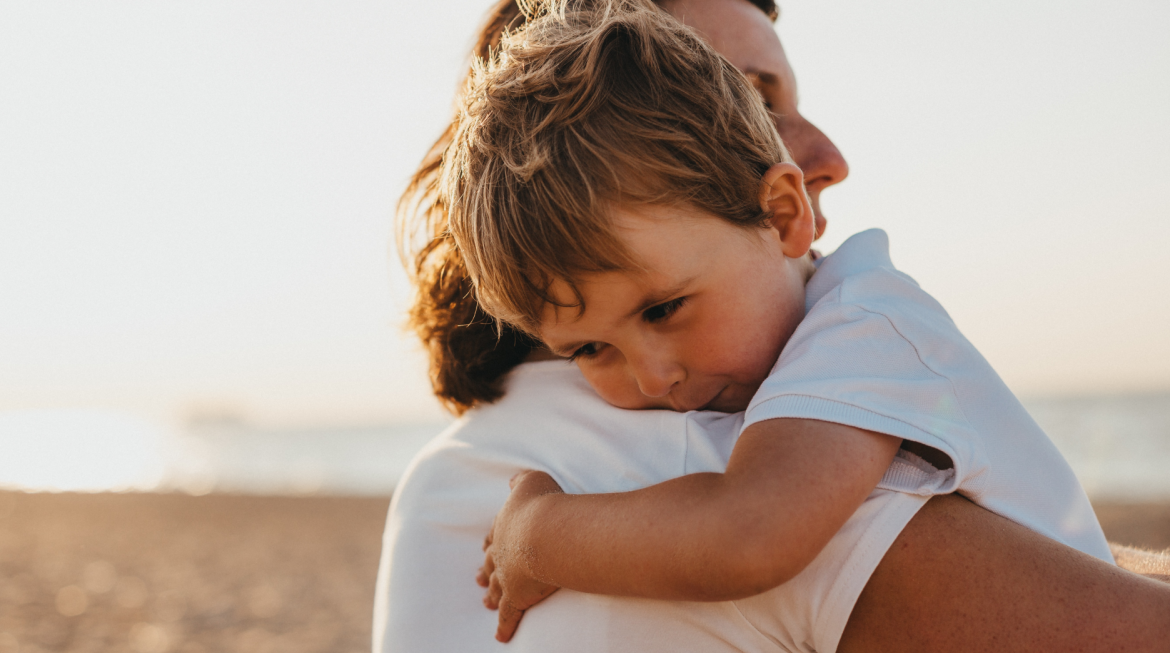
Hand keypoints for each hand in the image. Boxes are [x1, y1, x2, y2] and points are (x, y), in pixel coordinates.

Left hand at [476, 470, 563, 641]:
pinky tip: (501, 637)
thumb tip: (513, 480)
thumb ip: (521, 480)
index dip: (491, 541)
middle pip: (490, 563)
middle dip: (484, 570)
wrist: (546, 532)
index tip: (486, 547)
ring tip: (485, 602)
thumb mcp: (531, 481)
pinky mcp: (517, 597)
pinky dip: (504, 626)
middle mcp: (501, 552)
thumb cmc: (543, 504)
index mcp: (504, 526)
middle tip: (477, 578)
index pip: (495, 535)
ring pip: (495, 589)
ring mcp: (507, 576)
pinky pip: (508, 615)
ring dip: (490, 595)